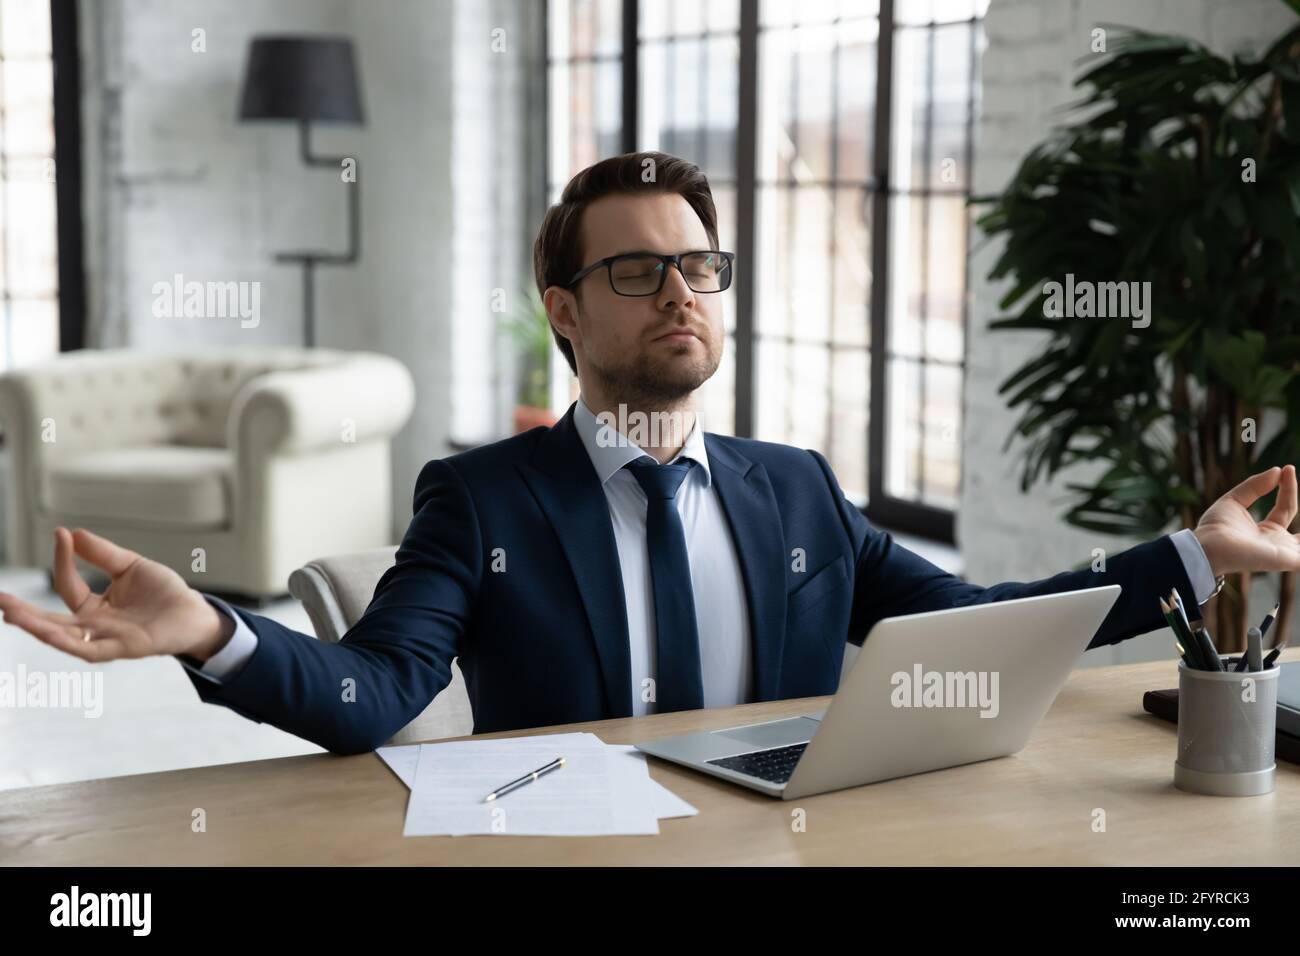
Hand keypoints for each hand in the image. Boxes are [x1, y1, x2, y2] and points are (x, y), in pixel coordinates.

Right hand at [0, 527, 232, 663]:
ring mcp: (106, 640)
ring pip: (64, 638)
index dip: (63, 560)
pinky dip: (69, 642)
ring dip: (37, 627)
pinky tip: (49, 633)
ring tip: (10, 614)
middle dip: (22, 612)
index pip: (68, 586)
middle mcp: (94, 627)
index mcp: (94, 608)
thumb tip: (72, 533)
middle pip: (51, 622)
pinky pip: (90, 650)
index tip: (62, 534)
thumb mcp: (130, 567)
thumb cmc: (165, 593)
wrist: (196, 612)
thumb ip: (101, 554)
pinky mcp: (123, 649)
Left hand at [1194, 465, 1299, 575]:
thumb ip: (1256, 486)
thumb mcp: (1235, 500)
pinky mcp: (1289, 560)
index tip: (1288, 469)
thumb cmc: (1215, 527)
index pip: (1286, 507)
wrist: (1208, 546)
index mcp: (1266, 530)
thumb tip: (1278, 471)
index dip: (1289, 487)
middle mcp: (1278, 543)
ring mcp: (1285, 553)